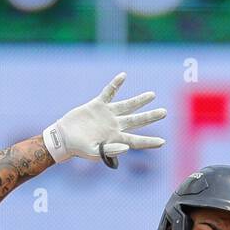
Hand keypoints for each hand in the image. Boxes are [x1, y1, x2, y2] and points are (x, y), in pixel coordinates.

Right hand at [43, 72, 166, 163]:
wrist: (64, 137)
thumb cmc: (78, 149)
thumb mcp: (94, 152)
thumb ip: (110, 150)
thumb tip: (127, 148)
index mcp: (116, 139)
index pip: (137, 141)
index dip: (149, 142)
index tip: (162, 143)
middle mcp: (115, 126)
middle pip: (137, 121)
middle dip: (151, 117)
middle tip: (164, 112)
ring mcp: (107, 115)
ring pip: (127, 106)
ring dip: (140, 100)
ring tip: (152, 95)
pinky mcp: (97, 105)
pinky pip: (108, 92)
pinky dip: (115, 84)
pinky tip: (123, 76)